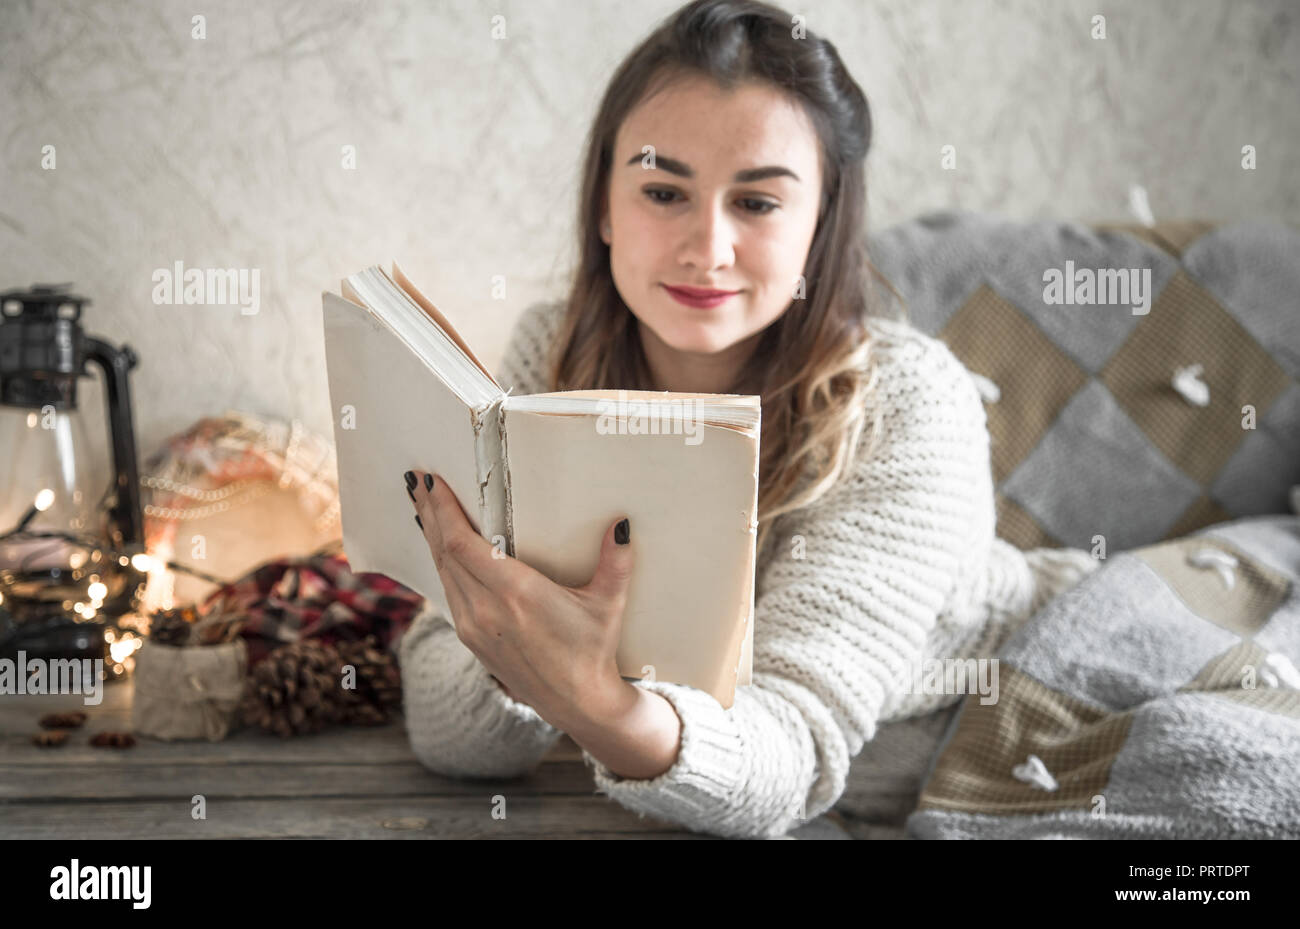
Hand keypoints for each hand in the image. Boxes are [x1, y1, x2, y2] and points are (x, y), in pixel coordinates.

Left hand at [404, 469, 637, 733]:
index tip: (431, 481)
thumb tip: (623, 523)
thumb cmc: (593, 650)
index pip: (461, 543)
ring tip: (423, 506)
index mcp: (515, 594)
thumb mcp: (609, 604)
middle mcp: (486, 610)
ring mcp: (474, 627)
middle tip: (418, 481)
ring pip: (441, 571)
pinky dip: (440, 563)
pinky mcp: (471, 640)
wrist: (577, 704)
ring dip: (431, 536)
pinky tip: (439, 548)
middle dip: (430, 513)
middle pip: (443, 551)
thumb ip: (616, 562)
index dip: (442, 510)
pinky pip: (448, 591)